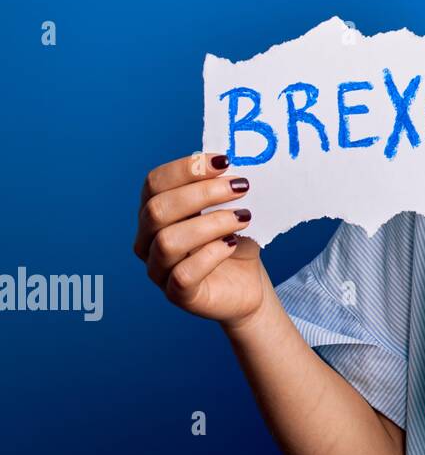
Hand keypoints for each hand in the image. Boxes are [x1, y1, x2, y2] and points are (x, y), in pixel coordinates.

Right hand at [134, 152, 268, 328]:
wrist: (248, 284)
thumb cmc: (234, 240)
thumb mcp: (229, 208)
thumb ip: (223, 186)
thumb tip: (235, 159)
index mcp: (155, 212)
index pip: (154, 182)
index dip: (186, 168)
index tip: (224, 161)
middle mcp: (147, 240)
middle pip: (157, 209)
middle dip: (202, 193)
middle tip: (241, 187)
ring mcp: (159, 270)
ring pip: (168, 241)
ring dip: (210, 224)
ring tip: (243, 217)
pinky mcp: (178, 295)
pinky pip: (183, 275)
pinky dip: (211, 255)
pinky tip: (232, 245)